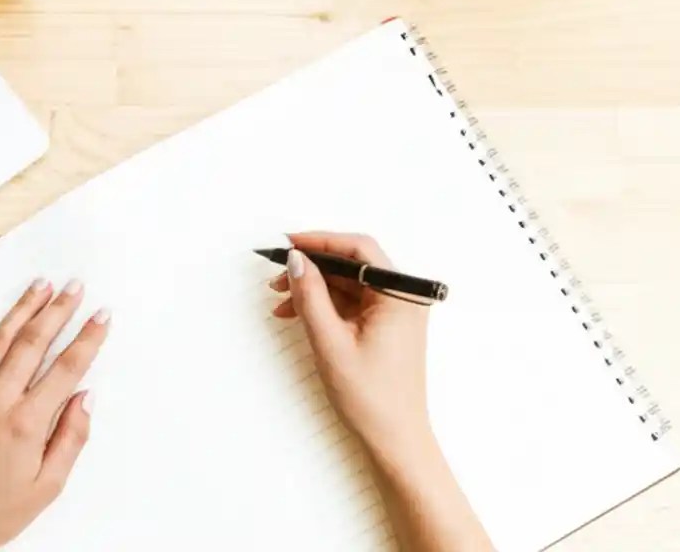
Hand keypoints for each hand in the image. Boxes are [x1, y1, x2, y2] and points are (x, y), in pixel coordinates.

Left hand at [0, 279, 109, 551]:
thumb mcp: (45, 487)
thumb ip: (70, 439)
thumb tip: (85, 400)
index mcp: (26, 423)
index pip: (67, 367)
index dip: (88, 338)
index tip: (101, 317)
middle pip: (34, 342)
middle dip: (59, 310)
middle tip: (75, 287)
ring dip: (22, 309)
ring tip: (40, 286)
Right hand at [269, 232, 430, 455]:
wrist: (395, 439)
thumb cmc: (369, 396)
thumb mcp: (330, 342)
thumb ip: (311, 296)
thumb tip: (296, 260)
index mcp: (399, 295)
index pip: (359, 249)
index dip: (320, 240)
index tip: (288, 244)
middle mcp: (402, 297)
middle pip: (352, 265)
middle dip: (312, 267)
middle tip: (277, 275)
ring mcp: (395, 312)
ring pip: (348, 284)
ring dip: (314, 288)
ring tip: (280, 300)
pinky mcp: (385, 327)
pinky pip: (351, 304)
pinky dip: (324, 305)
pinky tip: (296, 314)